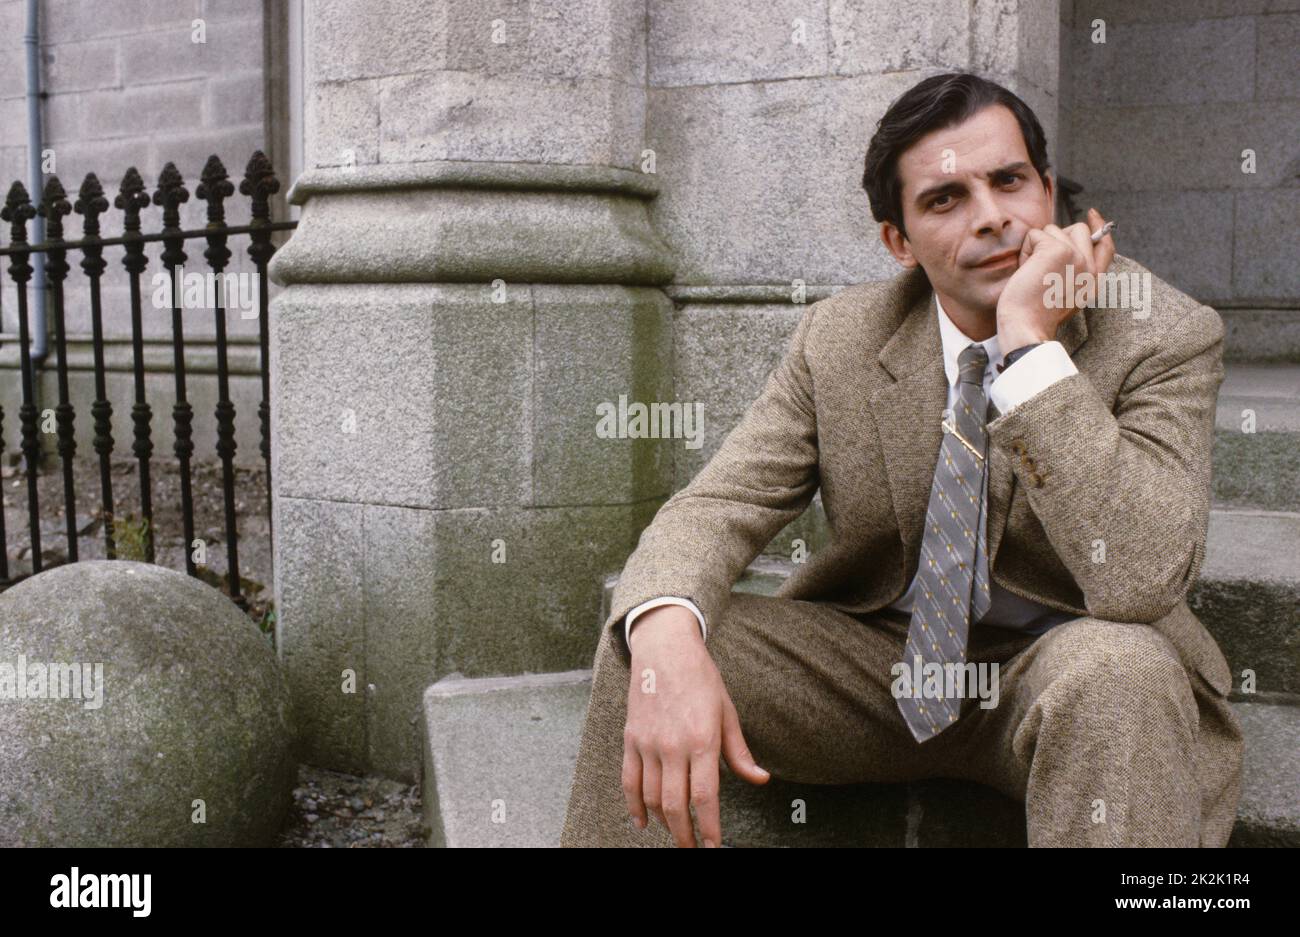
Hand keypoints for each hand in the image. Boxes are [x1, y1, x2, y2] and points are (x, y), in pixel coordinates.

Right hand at [623, 605, 770, 846]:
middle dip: (685, 834)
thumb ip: (739, 752)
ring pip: (651, 797)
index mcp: (701, 739)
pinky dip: (634, 806)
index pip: (705, 797)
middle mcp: (672, 745)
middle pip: (675, 805)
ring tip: (675, 832)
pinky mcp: (631, 739)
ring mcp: (648, 743)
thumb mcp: (727, 712)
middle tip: (693, 848)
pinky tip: (643, 821)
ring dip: (664, 822)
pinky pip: (629, 781)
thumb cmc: (701, 677)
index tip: (714, 846)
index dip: (709, 828)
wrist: (665, 648)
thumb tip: (760, 779)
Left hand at [996, 207, 1115, 350]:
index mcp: (1094, 280)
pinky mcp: (1056, 250)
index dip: (1099, 226)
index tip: (1093, 214)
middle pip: (1077, 229)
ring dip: (1036, 247)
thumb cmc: (1036, 315)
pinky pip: (1035, 235)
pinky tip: (1025, 271)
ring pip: (1053, 229)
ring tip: (1033, 273)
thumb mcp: (1064, 294)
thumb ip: (1074, 271)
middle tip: (1041, 267)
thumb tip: (1068, 241)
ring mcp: (1076, 256)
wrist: (1026, 327)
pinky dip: (1025, 251)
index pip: (1105, 245)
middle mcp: (1089, 266)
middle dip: (1055, 239)